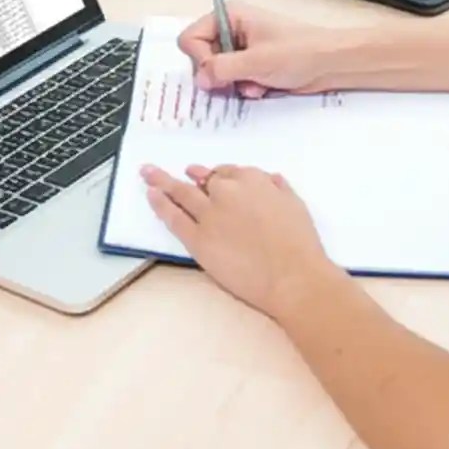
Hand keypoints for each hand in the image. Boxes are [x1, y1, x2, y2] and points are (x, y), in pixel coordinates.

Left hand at [140, 163, 341, 318]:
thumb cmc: (300, 244)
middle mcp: (227, 192)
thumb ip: (279, 190)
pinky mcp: (197, 239)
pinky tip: (151, 195)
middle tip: (183, 173)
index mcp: (253, 181)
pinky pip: (173, 217)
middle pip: (204, 180)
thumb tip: (271, 180)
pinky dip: (160, 204)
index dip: (220, 177)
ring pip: (181, 193)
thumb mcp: (295, 205)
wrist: (292, 275)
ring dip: (162, 181)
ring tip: (148, 173)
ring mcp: (209, 215)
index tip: (213, 178)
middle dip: (192, 175)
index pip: (229, 173)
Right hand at [178, 2, 340, 98]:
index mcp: (230, 16)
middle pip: (201, 58)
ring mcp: (241, 49)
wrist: (330, 63)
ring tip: (256, 82)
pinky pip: (233, 82)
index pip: (191, 38)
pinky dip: (245, 88)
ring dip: (234, 84)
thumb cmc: (301, 51)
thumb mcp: (256, 61)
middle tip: (237, 80)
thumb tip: (200, 79)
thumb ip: (222, 69)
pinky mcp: (251, 65)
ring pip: (218, 74)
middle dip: (219, 75)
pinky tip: (262, 87)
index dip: (199, 59)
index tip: (216, 73)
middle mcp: (232, 30)